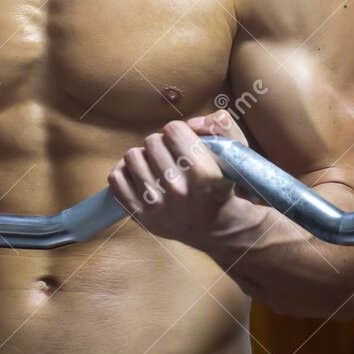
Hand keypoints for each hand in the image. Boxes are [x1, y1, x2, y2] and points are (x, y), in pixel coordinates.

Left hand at [106, 112, 247, 246]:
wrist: (221, 229)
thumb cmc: (227, 186)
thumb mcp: (237, 152)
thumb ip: (221, 125)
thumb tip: (192, 123)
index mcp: (204, 174)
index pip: (173, 129)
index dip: (180, 132)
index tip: (186, 143)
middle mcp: (178, 192)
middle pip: (152, 141)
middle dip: (163, 144)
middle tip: (174, 157)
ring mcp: (157, 206)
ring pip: (132, 156)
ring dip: (145, 156)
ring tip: (158, 166)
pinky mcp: (141, 216)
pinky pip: (116, 178)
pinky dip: (126, 171)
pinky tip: (142, 174)